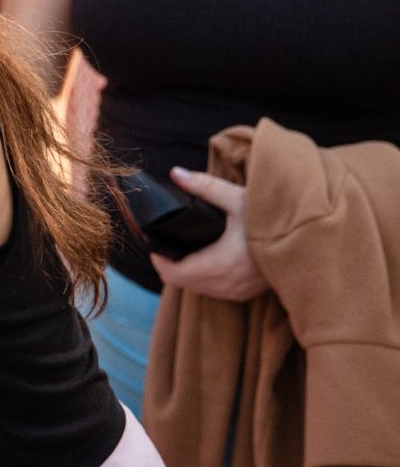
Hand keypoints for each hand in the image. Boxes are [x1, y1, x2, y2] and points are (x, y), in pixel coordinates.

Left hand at [149, 168, 267, 301]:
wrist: (310, 241)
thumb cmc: (275, 219)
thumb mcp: (238, 198)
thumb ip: (205, 186)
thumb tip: (176, 173)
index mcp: (220, 264)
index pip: (175, 276)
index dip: (160, 262)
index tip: (156, 246)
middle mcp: (227, 284)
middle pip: (184, 284)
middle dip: (172, 266)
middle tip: (168, 245)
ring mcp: (238, 292)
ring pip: (199, 289)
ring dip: (189, 274)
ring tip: (186, 250)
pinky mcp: (247, 293)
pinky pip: (216, 291)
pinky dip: (206, 279)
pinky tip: (208, 261)